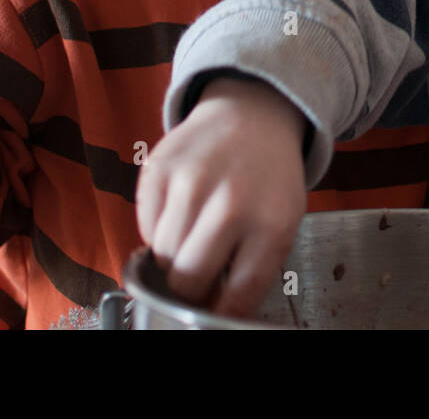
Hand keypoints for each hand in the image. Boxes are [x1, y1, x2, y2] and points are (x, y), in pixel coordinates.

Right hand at [136, 77, 308, 317]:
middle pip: (188, 281)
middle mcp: (230, 204)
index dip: (220, 313)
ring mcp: (191, 184)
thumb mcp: (283, 221)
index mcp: (272, 223)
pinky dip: (159, 230)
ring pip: (161, 257)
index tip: (213, 313)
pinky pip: (145, 227)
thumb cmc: (268, 177)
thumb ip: (254, 268)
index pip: (238, 295)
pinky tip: (183, 210)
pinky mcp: (159, 169)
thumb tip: (216, 313)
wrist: (251, 114)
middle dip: (190, 290)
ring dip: (174, 258)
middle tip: (198, 280)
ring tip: (195, 236)